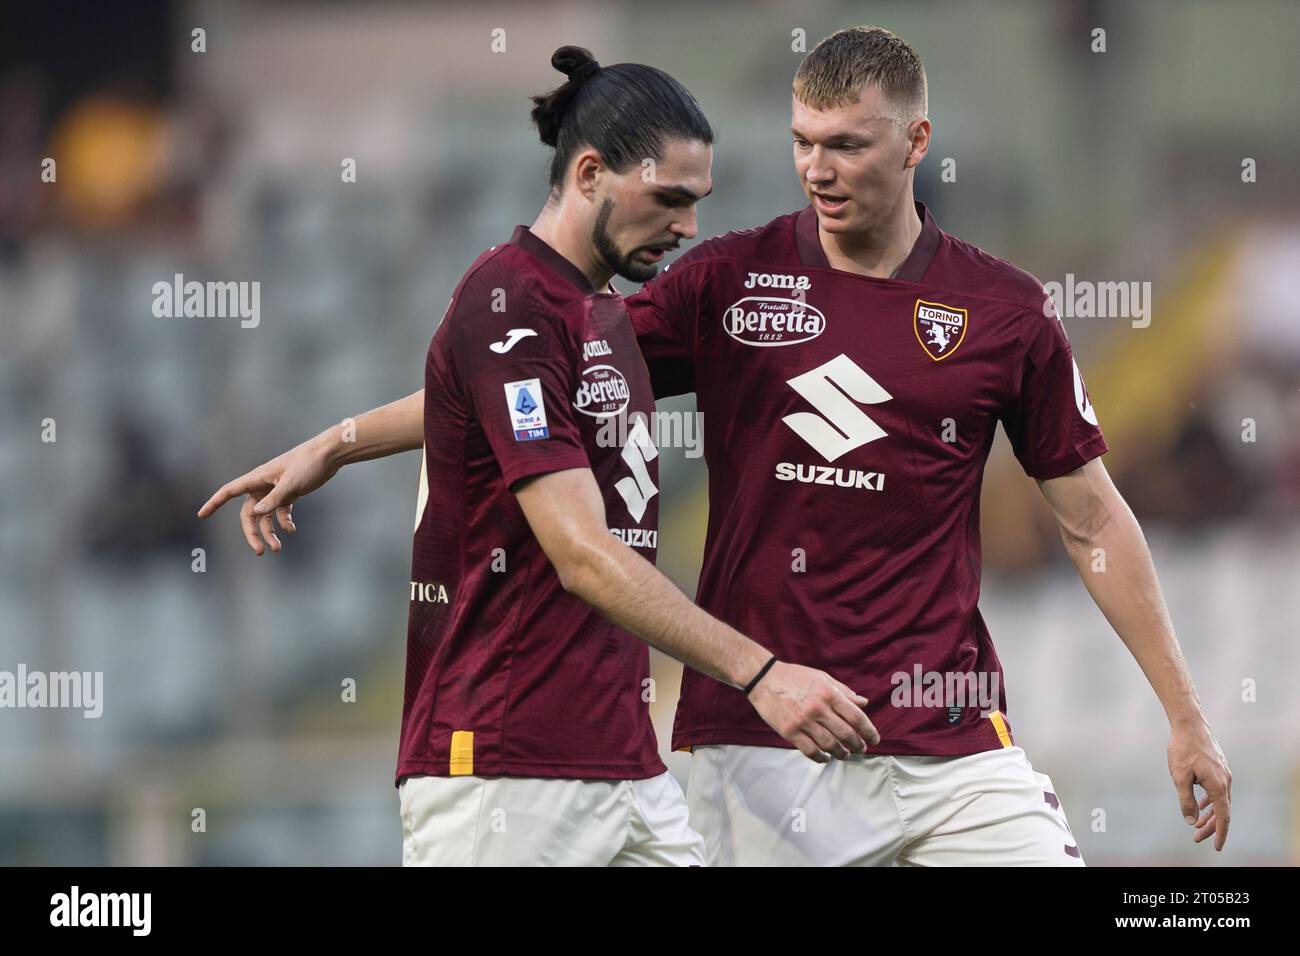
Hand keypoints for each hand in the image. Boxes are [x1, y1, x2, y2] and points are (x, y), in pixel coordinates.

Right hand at [196, 434, 340, 554]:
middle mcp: (263, 485)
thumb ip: (274, 499)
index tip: (201, 514)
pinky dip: (284, 523)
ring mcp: (275, 491)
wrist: (328, 455)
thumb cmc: (308, 464)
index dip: (214, 502)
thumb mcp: (291, 483)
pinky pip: (280, 513)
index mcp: (257, 478)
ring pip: (265, 517)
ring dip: (269, 533)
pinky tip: (291, 530)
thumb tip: (257, 514)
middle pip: (249, 514)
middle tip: (259, 551)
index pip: (230, 491)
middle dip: (252, 533)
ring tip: (277, 549)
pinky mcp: (289, 494)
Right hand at [748, 662, 879, 762]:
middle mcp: (818, 709)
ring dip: (842, 753)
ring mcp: (803, 722)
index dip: (869, 731)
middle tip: (862, 749)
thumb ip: (844, 692)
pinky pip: (810, 751)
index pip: (856, 717)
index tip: (875, 739)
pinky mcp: (790, 732)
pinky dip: (821, 758)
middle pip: (846, 734)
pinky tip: (826, 757)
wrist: (763, 678)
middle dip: (858, 745)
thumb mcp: (822, 678)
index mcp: (829, 693)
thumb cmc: (794, 677)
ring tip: (845, 754)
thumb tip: (864, 703)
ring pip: (830, 745)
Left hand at [1168, 718, 1231, 850]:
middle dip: (1211, 826)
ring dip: (1210, 814)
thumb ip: (1185, 800)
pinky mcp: (1219, 767)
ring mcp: (1224, 773)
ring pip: (1220, 800)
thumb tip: (1190, 820)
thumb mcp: (1179, 776)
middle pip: (1222, 811)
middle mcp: (1226, 781)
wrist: (1189, 724)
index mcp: (1218, 786)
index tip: (1216, 847)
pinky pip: (1217, 790)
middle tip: (1196, 838)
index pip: (1223, 816)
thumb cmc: (1182, 749)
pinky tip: (1202, 805)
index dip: (1219, 833)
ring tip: (1197, 825)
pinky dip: (1210, 800)